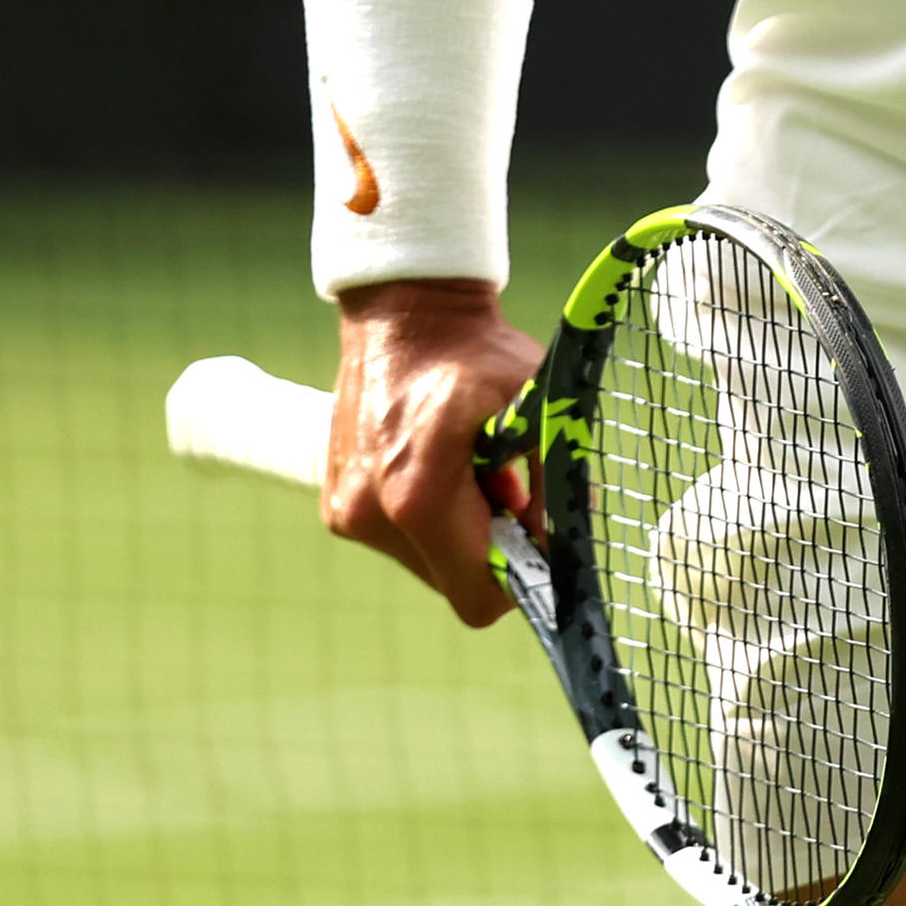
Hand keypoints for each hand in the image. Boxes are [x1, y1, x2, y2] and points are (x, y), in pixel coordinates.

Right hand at [328, 278, 543, 622]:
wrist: (405, 312)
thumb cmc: (477, 352)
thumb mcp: (537, 402)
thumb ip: (556, 476)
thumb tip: (567, 539)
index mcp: (418, 496)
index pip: (478, 594)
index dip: (520, 574)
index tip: (539, 532)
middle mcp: (371, 514)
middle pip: (456, 582)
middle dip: (493, 546)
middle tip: (512, 487)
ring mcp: (347, 513)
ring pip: (430, 563)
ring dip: (463, 532)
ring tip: (477, 469)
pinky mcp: (338, 506)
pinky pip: (401, 539)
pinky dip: (432, 518)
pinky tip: (443, 466)